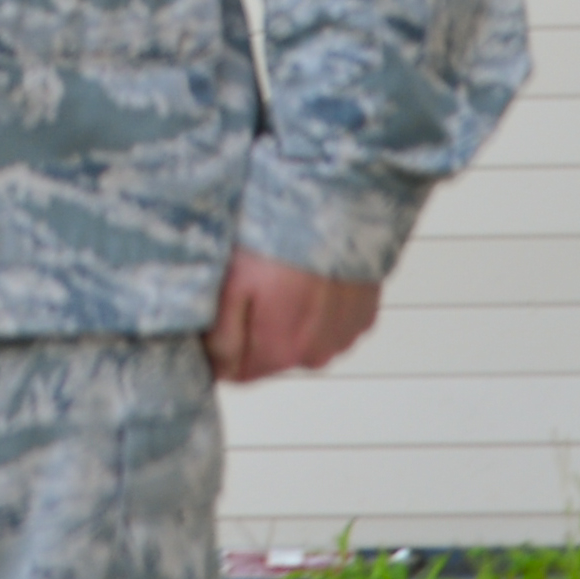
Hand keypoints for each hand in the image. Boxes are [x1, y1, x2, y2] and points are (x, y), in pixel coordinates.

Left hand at [205, 251, 384, 385]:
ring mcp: (345, 335)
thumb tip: (216, 371)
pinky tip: (308, 274)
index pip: (238, 374)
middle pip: (271, 355)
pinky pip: (330, 322)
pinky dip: (318, 305)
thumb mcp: (232, 284)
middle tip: (249, 283)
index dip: (219, 347)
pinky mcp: (364, 314)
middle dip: (255, 329)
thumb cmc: (281, 237)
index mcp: (282, 350)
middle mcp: (318, 353)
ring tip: (282, 274)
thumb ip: (222, 337)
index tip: (214, 315)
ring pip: (302, 338)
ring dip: (289, 317)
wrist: (337, 204)